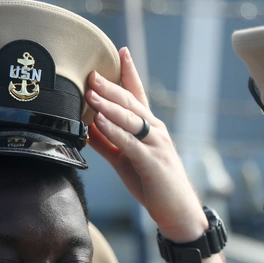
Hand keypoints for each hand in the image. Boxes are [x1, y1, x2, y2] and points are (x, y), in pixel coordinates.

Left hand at [86, 48, 206, 241]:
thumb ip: (107, 142)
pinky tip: (100, 121)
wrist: (177, 211)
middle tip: (92, 72)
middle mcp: (156, 130)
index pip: (139, 94)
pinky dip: (115, 130)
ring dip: (109, 105)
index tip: (121, 51)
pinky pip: (130, 143)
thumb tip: (86, 127)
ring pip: (131, 119)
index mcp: (150, 127)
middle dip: (111, 86)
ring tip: (91, 92)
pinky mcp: (152, 162)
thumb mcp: (125, 160)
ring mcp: (156, 145)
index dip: (130, 73)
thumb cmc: (151, 183)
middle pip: (132, 102)